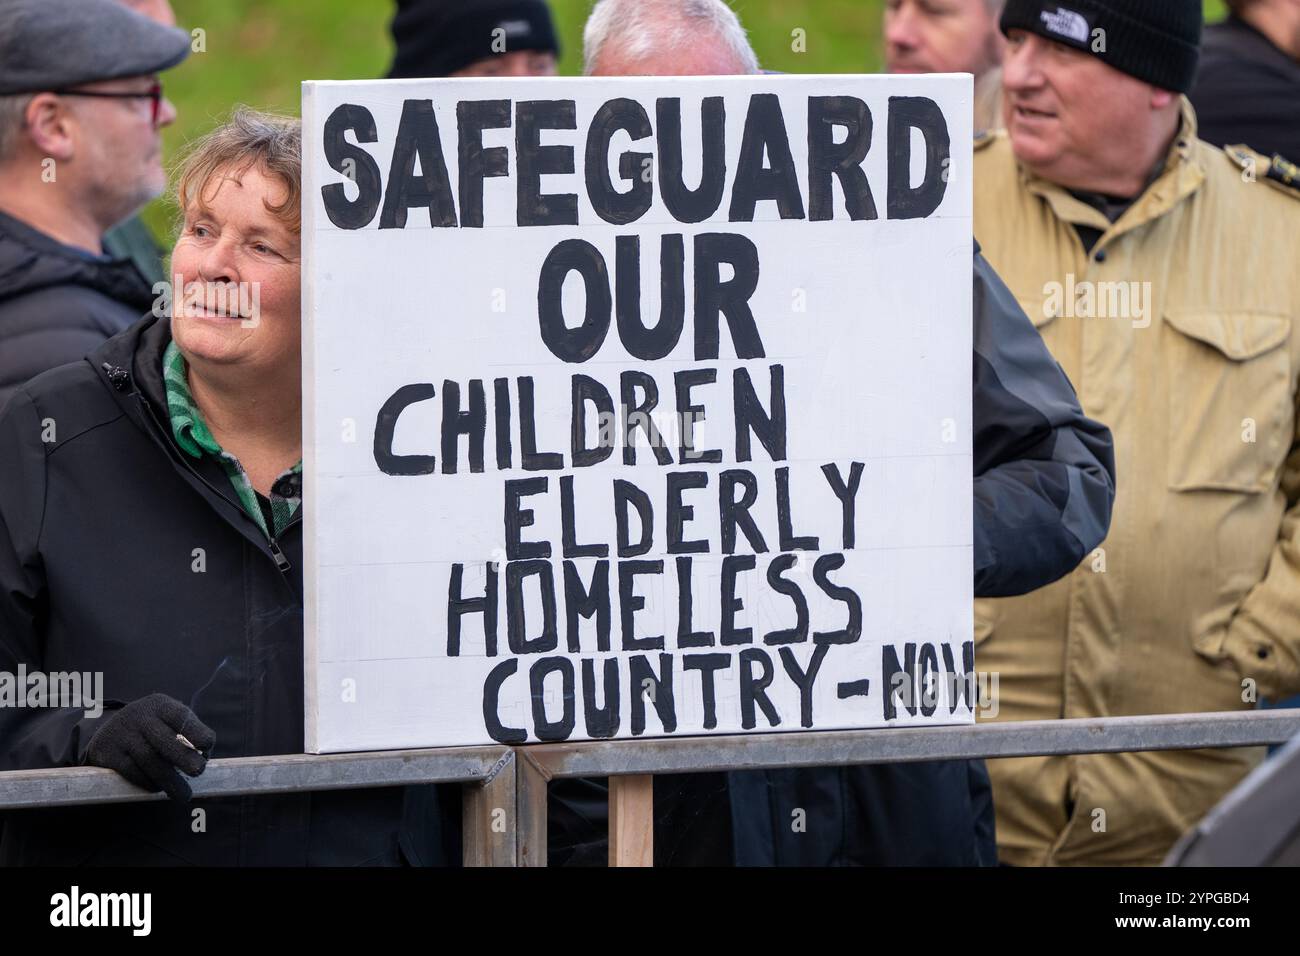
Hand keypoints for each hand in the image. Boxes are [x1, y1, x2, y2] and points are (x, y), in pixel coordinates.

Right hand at [82, 693, 215, 800]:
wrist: (110, 729)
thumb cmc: (153, 729)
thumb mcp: (169, 722)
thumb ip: (188, 735)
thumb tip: (203, 758)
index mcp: (160, 705)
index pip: (180, 716)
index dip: (196, 731)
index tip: (208, 746)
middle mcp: (139, 715)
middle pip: (164, 739)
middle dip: (184, 757)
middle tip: (199, 772)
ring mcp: (121, 733)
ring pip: (148, 759)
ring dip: (169, 780)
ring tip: (184, 794)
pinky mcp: (106, 751)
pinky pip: (131, 771)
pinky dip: (148, 782)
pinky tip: (158, 788)